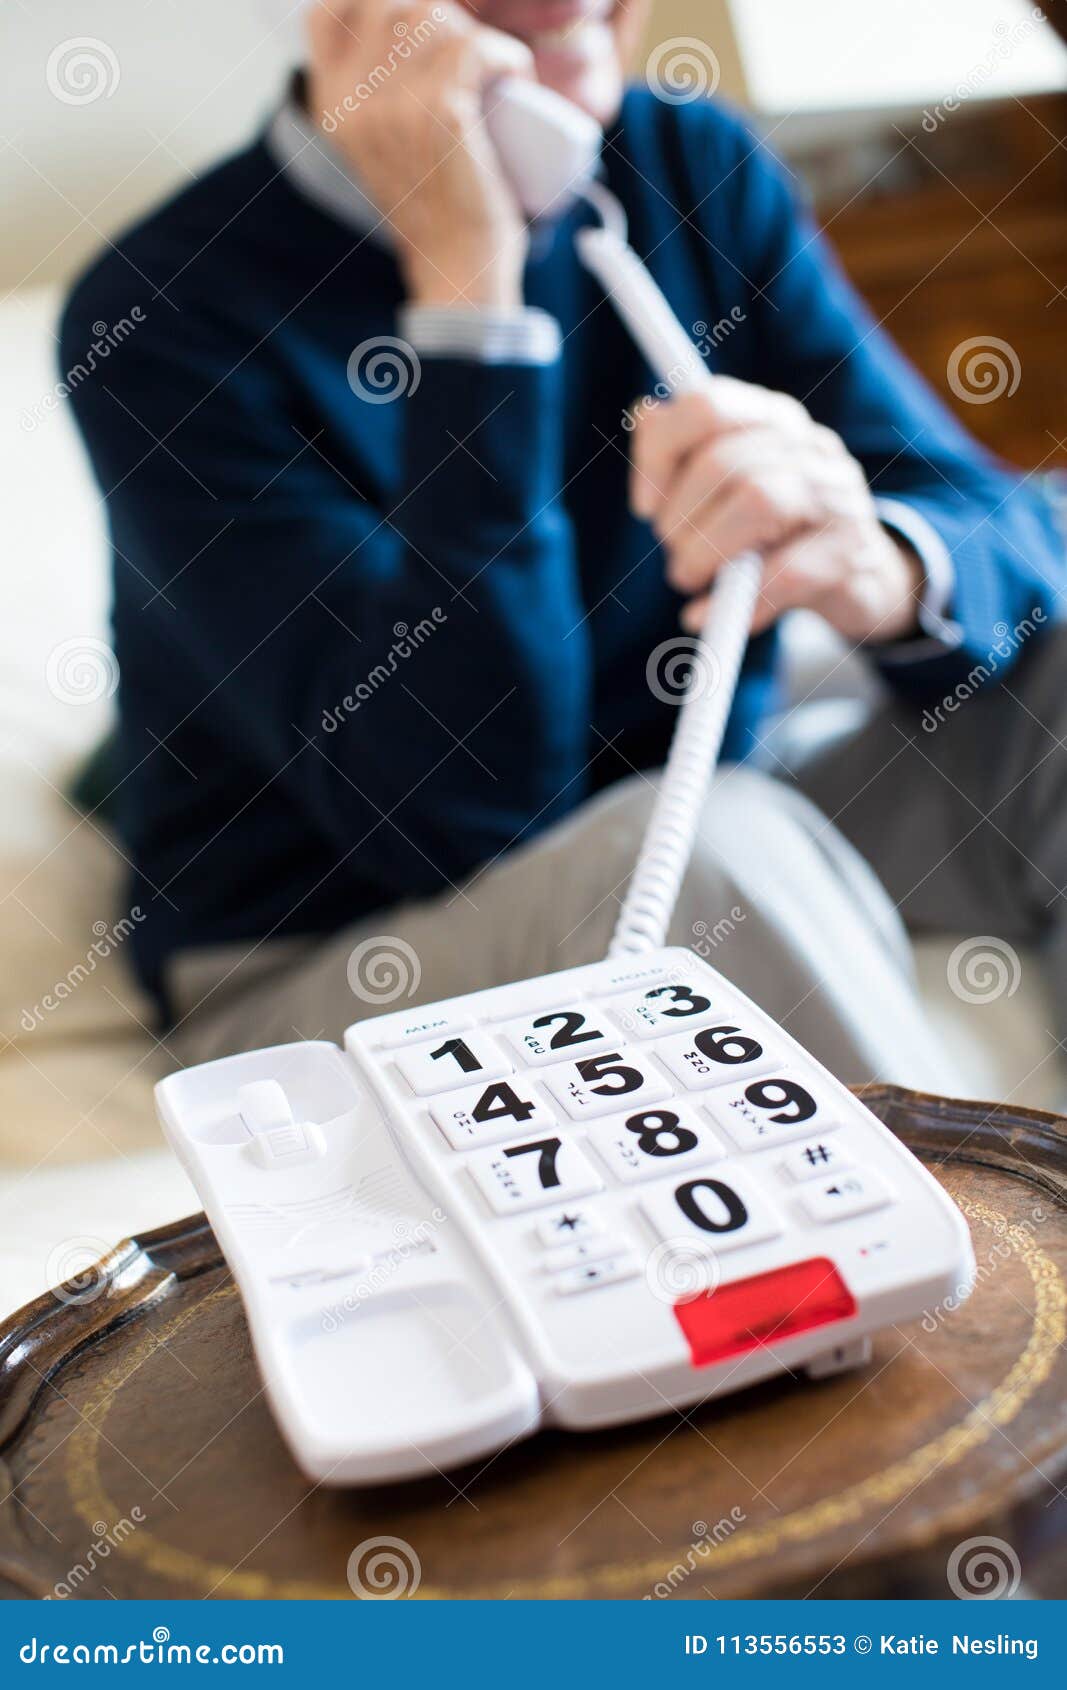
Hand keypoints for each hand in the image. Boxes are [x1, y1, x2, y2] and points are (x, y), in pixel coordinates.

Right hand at [307, 1, 533, 308]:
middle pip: (391, 6)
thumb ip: (379, 99)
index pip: (325, 15)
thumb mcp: (386, 148)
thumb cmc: (436, 209)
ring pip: (434, 17)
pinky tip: (516, 82)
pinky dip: (507, 58)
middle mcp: (353, 103)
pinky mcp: (440, 114)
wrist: (457, 271)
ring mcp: (393, 107)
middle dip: (438, 18)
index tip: (415, 32)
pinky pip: (477, 48)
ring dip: (474, 36)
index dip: (372, 7)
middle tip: (467, 61)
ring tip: (493, 76)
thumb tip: (409, 34)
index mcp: (332, 108)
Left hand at [629, 381, 923, 642]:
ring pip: (757, 502)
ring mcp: (836, 496)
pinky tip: (705, 615)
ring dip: (705, 551)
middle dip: (679, 517)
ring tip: (688, 578)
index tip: (643, 506)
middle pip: (723, 462)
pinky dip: (737, 599)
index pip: (707, 406)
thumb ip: (686, 450)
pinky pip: (786, 573)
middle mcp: (809, 445)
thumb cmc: (781, 529)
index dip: (659, 455)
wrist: (864, 579)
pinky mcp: (850, 553)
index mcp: (773, 418)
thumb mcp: (732, 484)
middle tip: (673, 554)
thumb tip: (646, 416)